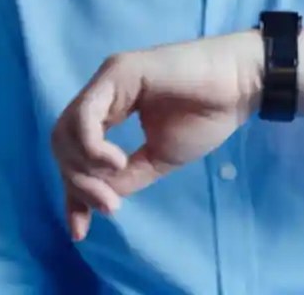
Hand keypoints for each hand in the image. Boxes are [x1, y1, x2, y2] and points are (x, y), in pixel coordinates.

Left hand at [50, 28, 303, 241]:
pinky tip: (115, 162)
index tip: (80, 231)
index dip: (72, 192)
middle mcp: (102, 95)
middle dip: (77, 183)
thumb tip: (96, 197)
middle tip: (109, 206)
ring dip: (83, 169)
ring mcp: (107, 82)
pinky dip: (92, 147)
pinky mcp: (118, 73)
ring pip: (66, 132)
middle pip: (63, 144)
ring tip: (114, 189)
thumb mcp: (160, 157)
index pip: (74, 152)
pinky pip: (85, 116)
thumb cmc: (208, 115)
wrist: (240, 86)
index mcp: (111, 110)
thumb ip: (126, 176)